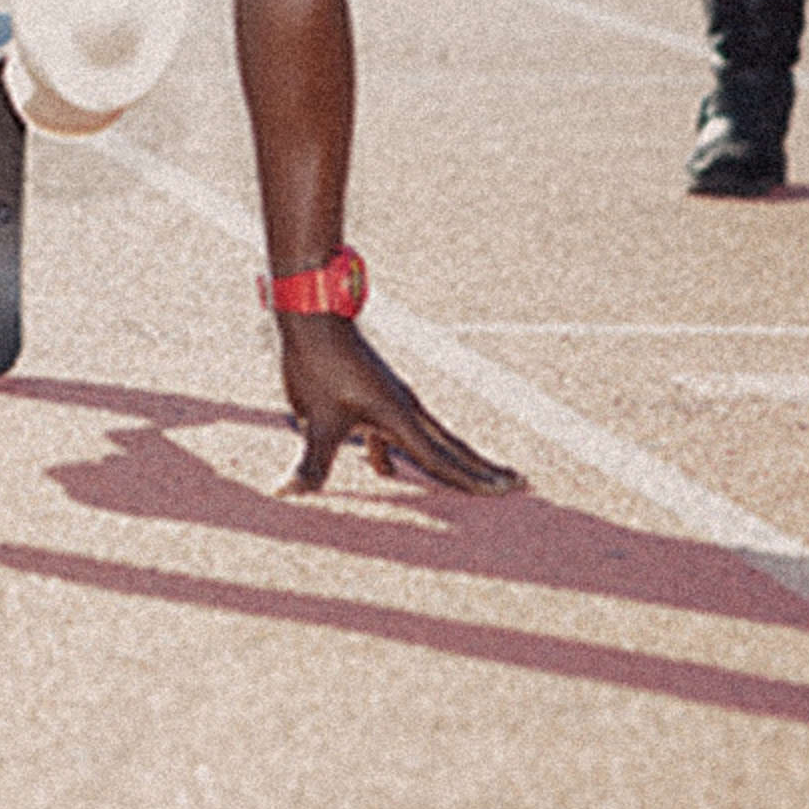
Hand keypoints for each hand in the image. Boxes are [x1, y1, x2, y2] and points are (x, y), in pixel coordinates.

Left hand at [274, 313, 522, 495]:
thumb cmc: (318, 364)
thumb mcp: (316, 420)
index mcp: (399, 417)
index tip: (507, 490)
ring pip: (432, 438)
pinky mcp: (376, 394)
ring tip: (479, 475)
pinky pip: (400, 431)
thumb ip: (311, 463)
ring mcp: (394, 399)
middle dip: (484, 469)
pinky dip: (403, 453)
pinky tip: (384, 470)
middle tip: (519, 484)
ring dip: (455, 460)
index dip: (474, 481)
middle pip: (453, 447)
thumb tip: (289, 492)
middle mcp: (406, 408)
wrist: (313, 316)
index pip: (443, 460)